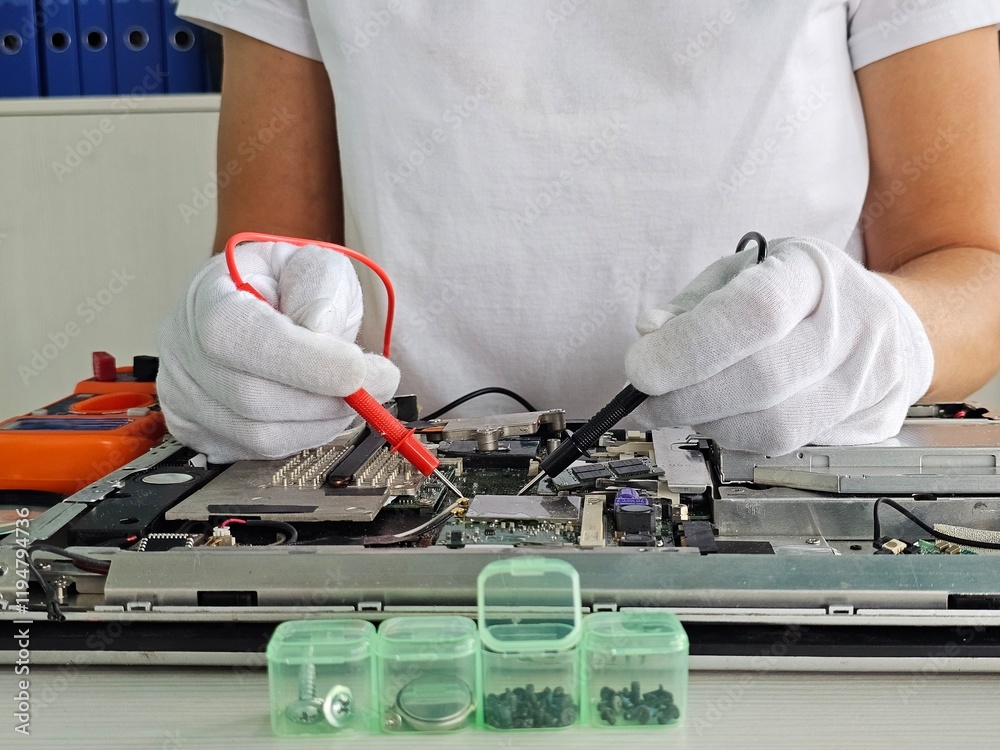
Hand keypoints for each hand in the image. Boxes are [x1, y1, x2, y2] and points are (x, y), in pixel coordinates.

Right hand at [157, 242, 399, 462]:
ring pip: (259, 435)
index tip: (360, 368)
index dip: (305, 361)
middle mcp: (182, 352)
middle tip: (377, 384)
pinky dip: (304, 435)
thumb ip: (319, 286)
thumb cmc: (283, 282)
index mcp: (206, 298)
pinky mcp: (201, 432)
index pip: (241, 338)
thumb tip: (322, 329)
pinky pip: (259, 453)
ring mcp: (185, 398)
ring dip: (322, 422)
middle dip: (327, 399)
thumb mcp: (309, 262)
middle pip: (252, 398)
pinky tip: (322, 409)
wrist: (255, 302)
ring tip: (353, 396)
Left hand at [624, 237, 933, 454]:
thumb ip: (694, 304)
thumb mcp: (744, 273)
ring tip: (681, 406)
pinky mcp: (866, 423)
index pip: (756, 312)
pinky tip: (720, 417)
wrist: (888, 322)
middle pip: (762, 379)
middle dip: (685, 398)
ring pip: (773, 426)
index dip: (690, 347)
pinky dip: (736, 437)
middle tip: (643, 399)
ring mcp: (867, 380)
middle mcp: (854, 325)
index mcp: (814, 271)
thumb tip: (649, 333)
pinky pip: (784, 446)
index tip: (638, 369)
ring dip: (707, 423)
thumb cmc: (798, 293)